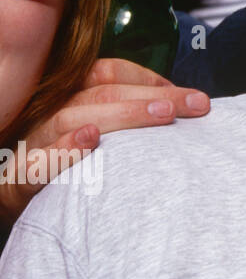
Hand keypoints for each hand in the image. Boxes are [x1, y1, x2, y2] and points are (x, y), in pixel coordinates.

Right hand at [0, 59, 209, 225]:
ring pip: (70, 117)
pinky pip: (35, 163)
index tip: (189, 95)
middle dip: (153, 96)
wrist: (15, 204)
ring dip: (120, 114)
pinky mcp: (15, 182)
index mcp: (66, 101)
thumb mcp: (92, 140)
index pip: (105, 74)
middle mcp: (47, 116)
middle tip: (195, 104)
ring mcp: (30, 146)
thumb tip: (178, 108)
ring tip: (162, 114)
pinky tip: (90, 139)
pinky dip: (64, 150)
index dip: (148, 78)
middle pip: (99, 93)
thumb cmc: (64, 172)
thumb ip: (122, 121)